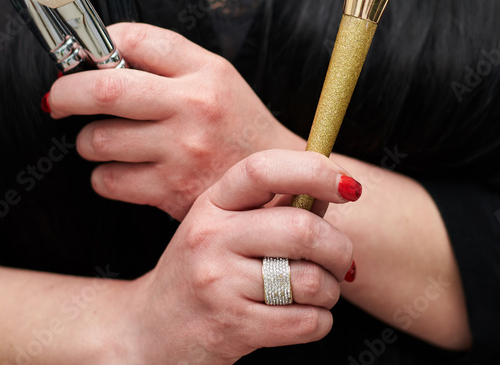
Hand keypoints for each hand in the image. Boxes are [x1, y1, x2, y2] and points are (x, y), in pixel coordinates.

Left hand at [46, 23, 305, 219]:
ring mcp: (182, 151)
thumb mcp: (217, 79)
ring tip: (105, 140)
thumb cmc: (238, 127)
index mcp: (206, 72)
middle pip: (103, 89)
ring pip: (97, 140)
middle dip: (65, 92)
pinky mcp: (171, 192)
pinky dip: (104, 176)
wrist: (278, 183)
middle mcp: (194, 107)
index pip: (137, 40)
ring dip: (88, 140)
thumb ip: (167, 63)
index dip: (99, 43)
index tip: (85, 54)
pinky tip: (123, 171)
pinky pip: (108, 180)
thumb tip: (100, 54)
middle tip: (56, 98)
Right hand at [125, 149, 358, 363]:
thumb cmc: (203, 273)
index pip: (264, 169)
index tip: (349, 187)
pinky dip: (320, 322)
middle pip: (303, 228)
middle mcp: (210, 237)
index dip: (314, 170)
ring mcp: (218, 283)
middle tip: (342, 261)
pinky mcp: (231, 327)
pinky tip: (303, 318)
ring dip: (331, 291)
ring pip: (312, 280)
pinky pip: (306, 322)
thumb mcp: (225, 228)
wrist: (149, 331)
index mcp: (212, 203)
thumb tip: (336, 186)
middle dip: (340, 249)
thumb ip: (276, 206)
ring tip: (318, 294)